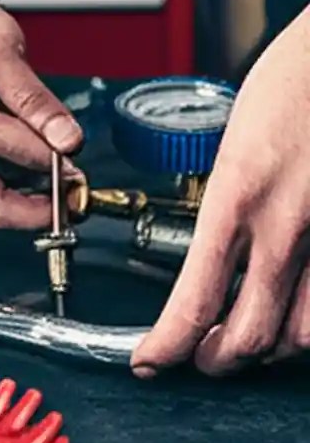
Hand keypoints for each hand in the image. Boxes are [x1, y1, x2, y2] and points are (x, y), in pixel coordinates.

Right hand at [0, 0, 84, 227]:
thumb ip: (33, 96)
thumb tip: (69, 142)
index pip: (12, 152)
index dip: (57, 158)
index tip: (82, 154)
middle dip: (41, 207)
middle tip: (76, 194)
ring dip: (24, 190)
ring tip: (49, 159)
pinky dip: (3, 177)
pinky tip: (13, 149)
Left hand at [132, 15, 309, 375]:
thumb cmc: (296, 81)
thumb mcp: (235, 147)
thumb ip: (227, 207)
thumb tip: (215, 254)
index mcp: (237, 198)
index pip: (193, 304)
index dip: (166, 347)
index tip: (149, 358)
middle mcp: (287, 226)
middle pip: (248, 338)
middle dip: (215, 361)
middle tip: (199, 358)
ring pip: (301, 335)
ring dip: (269, 348)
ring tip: (247, 337)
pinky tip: (295, 310)